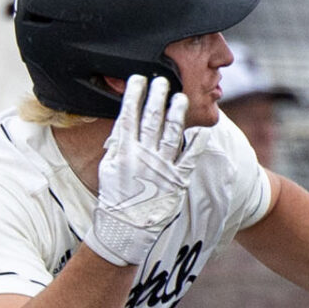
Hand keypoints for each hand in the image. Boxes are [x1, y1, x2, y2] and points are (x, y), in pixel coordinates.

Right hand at [88, 74, 196, 268]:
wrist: (126, 228)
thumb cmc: (114, 199)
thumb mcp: (107, 169)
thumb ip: (116, 146)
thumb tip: (121, 126)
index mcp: (123, 151)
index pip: (129, 115)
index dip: (134, 95)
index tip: (139, 79)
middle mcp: (143, 155)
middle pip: (152, 118)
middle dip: (157, 96)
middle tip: (162, 80)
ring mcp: (161, 166)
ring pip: (171, 132)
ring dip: (177, 112)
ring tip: (181, 97)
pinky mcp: (177, 179)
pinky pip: (188, 156)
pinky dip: (195, 142)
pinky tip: (200, 130)